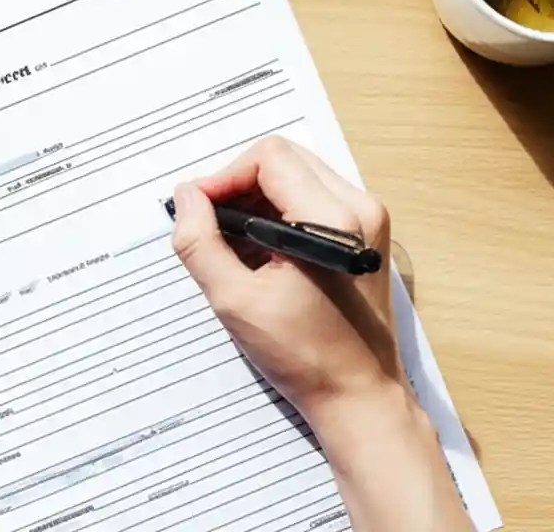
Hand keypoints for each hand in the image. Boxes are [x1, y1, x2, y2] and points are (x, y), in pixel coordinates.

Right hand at [171, 136, 470, 531]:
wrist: (359, 396)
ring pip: (298, 177)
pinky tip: (258, 254)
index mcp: (332, 219)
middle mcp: (359, 208)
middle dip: (239, 186)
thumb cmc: (303, 355)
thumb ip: (201, 242)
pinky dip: (279, 215)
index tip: (197, 210)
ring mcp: (367, 221)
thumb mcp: (235, 300)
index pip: (268, 158)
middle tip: (209, 224)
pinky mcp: (365, 237)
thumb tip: (186, 197)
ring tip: (230, 244)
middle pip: (285, 161)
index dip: (224, 177)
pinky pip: (314, 201)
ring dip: (257, 200)